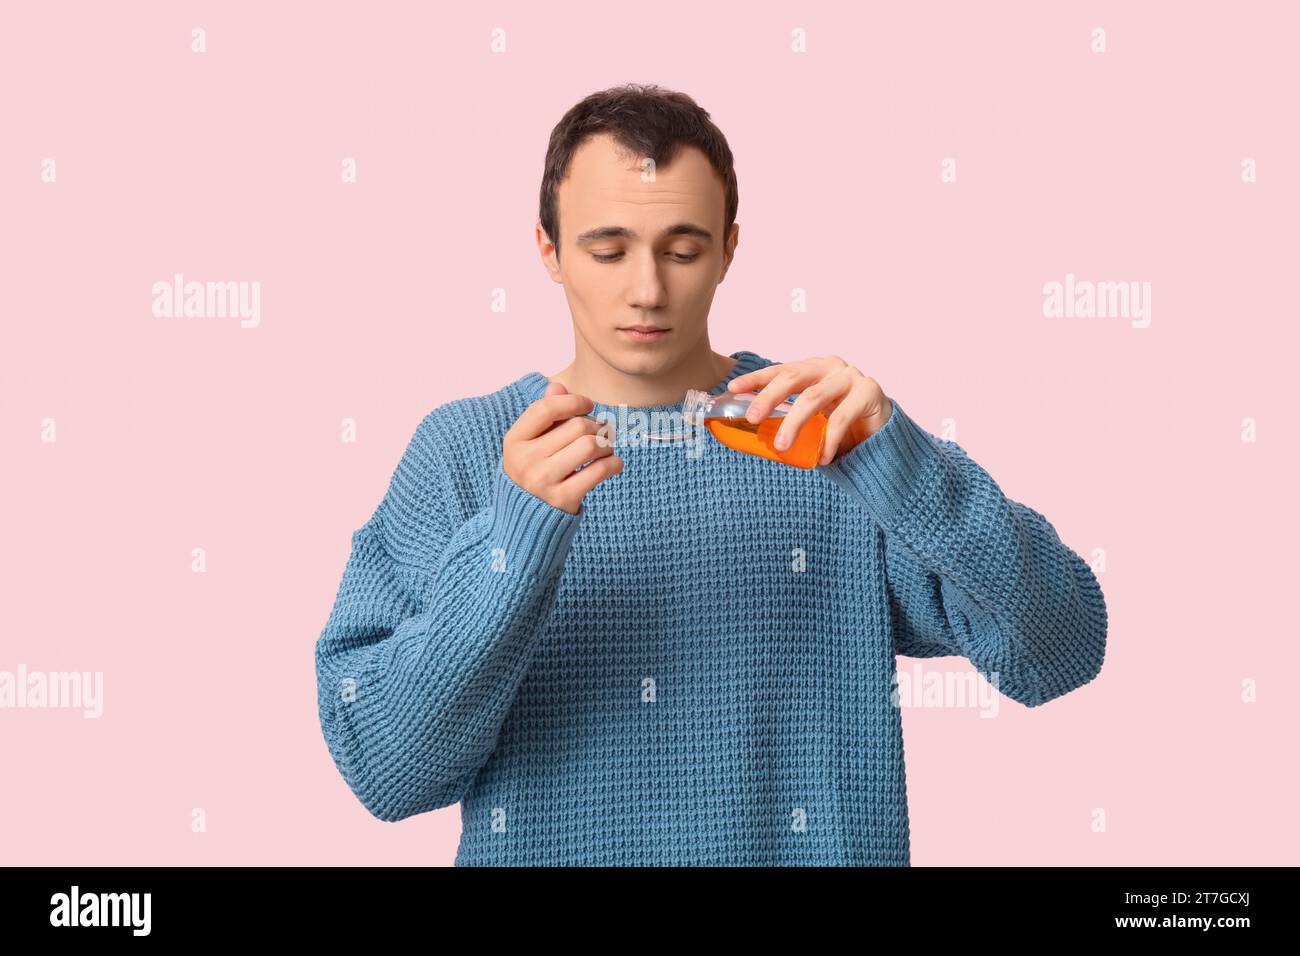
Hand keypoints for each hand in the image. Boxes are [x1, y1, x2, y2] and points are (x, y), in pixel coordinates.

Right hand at [503, 381, 622, 513]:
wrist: (524, 521)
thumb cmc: (532, 472)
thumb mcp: (528, 444)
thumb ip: (543, 415)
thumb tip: (558, 387)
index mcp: (514, 441)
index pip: (546, 408)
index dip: (572, 401)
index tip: (588, 404)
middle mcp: (526, 460)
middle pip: (576, 426)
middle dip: (596, 425)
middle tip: (601, 431)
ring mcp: (544, 481)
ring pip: (590, 446)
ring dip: (606, 444)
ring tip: (605, 448)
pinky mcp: (564, 499)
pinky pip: (600, 471)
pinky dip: (613, 463)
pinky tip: (612, 464)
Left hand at [726, 355, 892, 465]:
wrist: (884, 434)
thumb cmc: (842, 425)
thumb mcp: (812, 419)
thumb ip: (788, 418)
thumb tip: (748, 432)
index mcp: (813, 368)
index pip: (779, 371)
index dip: (755, 379)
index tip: (732, 388)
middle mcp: (831, 367)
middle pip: (793, 378)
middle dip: (769, 398)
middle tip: (753, 419)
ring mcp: (851, 377)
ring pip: (814, 397)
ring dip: (794, 424)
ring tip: (782, 447)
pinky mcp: (870, 392)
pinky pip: (842, 418)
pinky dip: (829, 440)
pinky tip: (823, 458)